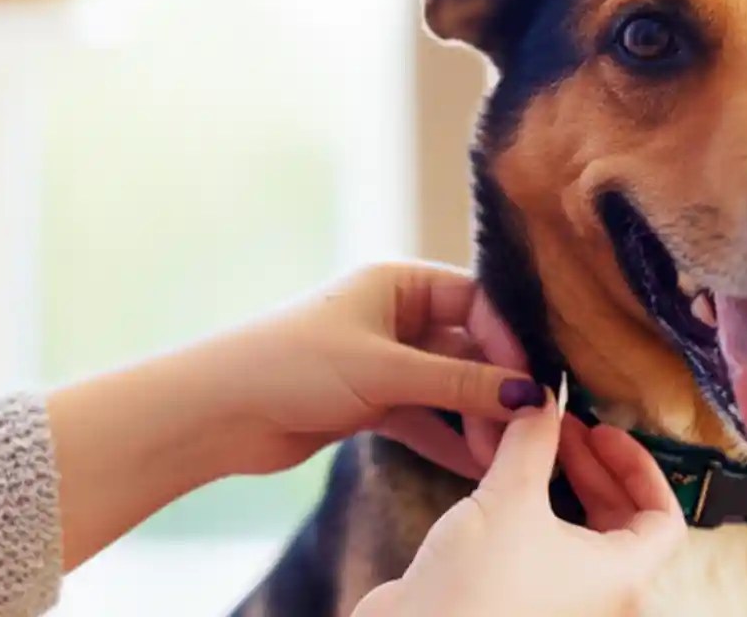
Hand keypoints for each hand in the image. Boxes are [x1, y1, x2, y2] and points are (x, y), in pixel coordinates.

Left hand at [210, 262, 539, 474]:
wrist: (214, 412)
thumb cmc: (293, 366)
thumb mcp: (386, 372)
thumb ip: (461, 384)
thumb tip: (530, 394)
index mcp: (400, 282)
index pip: (478, 303)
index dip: (508, 342)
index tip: (532, 383)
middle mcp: (397, 314)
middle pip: (468, 347)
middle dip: (496, 387)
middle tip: (525, 426)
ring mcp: (385, 359)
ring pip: (449, 386)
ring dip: (475, 417)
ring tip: (504, 452)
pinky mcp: (371, 399)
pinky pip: (424, 416)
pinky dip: (446, 437)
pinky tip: (474, 463)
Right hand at [352, 398, 687, 616]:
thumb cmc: (474, 591)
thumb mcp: (509, 499)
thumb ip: (532, 440)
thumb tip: (540, 398)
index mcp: (624, 578)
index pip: (664, 516)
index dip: (638, 466)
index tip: (603, 432)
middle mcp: (603, 597)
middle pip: (622, 520)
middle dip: (592, 465)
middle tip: (561, 425)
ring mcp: (564, 602)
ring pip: (583, 533)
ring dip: (563, 483)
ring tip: (533, 441)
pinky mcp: (524, 602)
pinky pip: (548, 548)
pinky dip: (537, 510)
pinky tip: (507, 476)